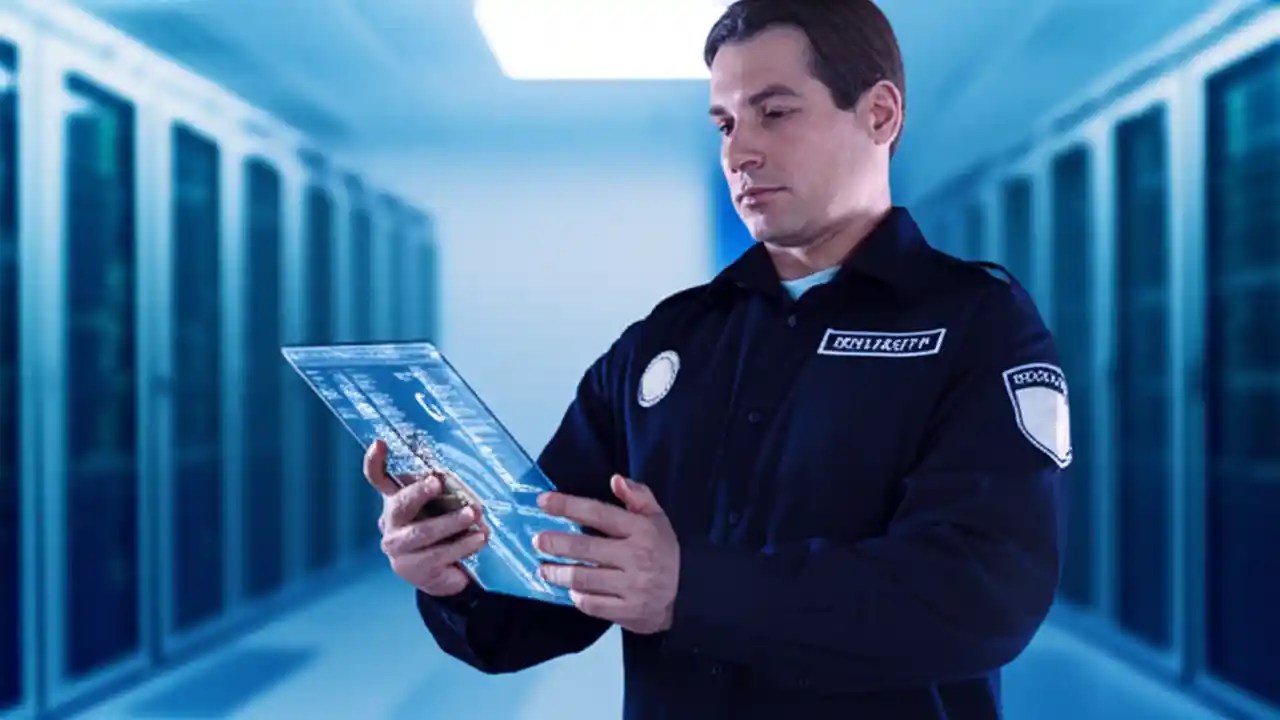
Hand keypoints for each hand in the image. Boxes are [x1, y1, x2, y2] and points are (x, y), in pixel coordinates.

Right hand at [364, 439, 488, 597]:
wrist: (443, 576)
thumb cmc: (443, 532)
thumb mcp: (443, 508)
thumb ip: (446, 494)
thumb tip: (464, 487)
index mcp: (396, 501)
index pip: (378, 479)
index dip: (375, 462)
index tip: (380, 443)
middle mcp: (391, 524)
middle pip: (400, 505)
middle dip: (418, 492)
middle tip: (437, 482)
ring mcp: (399, 549)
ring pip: (423, 533)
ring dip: (451, 522)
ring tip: (474, 514)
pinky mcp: (414, 570)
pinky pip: (439, 555)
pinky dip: (462, 545)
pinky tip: (479, 538)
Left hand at [534, 475, 678, 634]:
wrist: (688, 594)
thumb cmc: (665, 552)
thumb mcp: (658, 519)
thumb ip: (638, 496)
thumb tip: (615, 479)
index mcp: (641, 530)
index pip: (599, 513)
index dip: (568, 505)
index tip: (543, 501)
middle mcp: (636, 557)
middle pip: (586, 548)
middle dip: (556, 543)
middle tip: (537, 540)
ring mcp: (631, 586)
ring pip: (584, 578)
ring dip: (558, 573)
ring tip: (544, 569)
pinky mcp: (628, 611)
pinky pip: (592, 604)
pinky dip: (577, 597)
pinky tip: (570, 590)